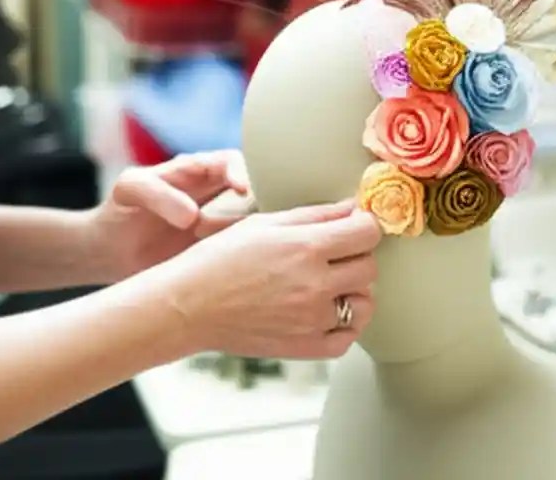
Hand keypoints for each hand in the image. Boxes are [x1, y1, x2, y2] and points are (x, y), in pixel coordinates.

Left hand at [88, 151, 250, 281]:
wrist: (111, 250)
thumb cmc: (121, 210)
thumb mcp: (130, 190)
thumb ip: (158, 194)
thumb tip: (194, 216)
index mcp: (196, 170)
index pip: (231, 162)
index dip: (241, 171)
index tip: (242, 189)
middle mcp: (216, 195)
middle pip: (254, 191)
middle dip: (254, 204)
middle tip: (237, 221)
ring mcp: (221, 225)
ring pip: (253, 222)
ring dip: (248, 231)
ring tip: (217, 239)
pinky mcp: (219, 252)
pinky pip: (243, 249)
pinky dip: (246, 253)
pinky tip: (235, 261)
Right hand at [161, 200, 380, 358]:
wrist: (187, 306)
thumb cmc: (216, 261)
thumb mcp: (260, 225)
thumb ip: (312, 215)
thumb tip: (352, 208)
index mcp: (306, 247)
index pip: (367, 232)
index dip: (362, 226)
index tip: (351, 227)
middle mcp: (316, 284)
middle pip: (369, 267)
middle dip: (354, 257)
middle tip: (329, 256)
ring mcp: (314, 319)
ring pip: (364, 302)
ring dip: (350, 291)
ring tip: (321, 285)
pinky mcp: (308, 347)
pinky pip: (349, 336)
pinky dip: (344, 323)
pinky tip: (321, 311)